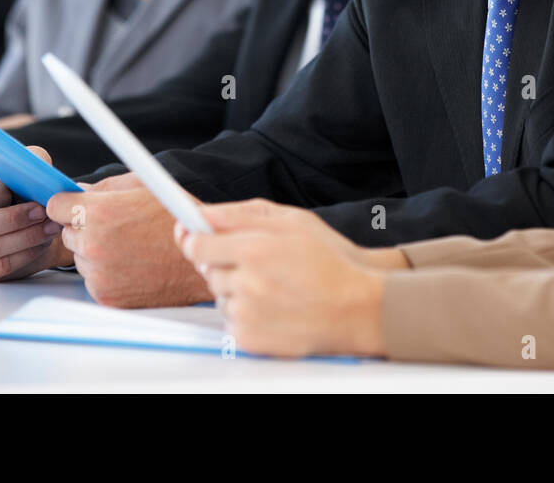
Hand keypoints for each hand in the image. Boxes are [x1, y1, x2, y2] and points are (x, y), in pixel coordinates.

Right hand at [0, 147, 67, 281]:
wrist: (30, 225)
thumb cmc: (23, 194)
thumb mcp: (27, 170)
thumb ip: (29, 161)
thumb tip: (35, 168)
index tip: (19, 191)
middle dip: (14, 220)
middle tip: (43, 213)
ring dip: (25, 238)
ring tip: (50, 228)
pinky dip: (25, 255)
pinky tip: (41, 243)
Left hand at [46, 180, 210, 307]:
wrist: (201, 262)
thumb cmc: (178, 221)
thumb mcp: (144, 186)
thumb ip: (104, 187)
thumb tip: (77, 191)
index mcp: (100, 212)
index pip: (54, 206)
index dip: (67, 204)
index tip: (76, 207)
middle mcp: (93, 244)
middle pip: (67, 233)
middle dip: (84, 228)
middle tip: (116, 228)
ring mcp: (98, 274)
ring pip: (79, 258)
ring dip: (95, 252)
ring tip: (130, 247)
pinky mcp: (105, 296)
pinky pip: (92, 280)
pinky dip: (106, 274)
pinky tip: (131, 265)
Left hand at [179, 199, 389, 357]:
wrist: (359, 307)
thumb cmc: (329, 259)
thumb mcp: (293, 221)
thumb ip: (242, 214)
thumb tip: (202, 215)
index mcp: (256, 249)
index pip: (198, 243)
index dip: (195, 238)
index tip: (194, 236)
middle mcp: (248, 283)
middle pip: (207, 270)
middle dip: (225, 264)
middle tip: (259, 263)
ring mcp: (248, 315)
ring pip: (219, 296)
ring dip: (236, 290)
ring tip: (273, 286)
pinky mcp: (250, 339)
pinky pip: (229, 321)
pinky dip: (245, 314)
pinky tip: (273, 306)